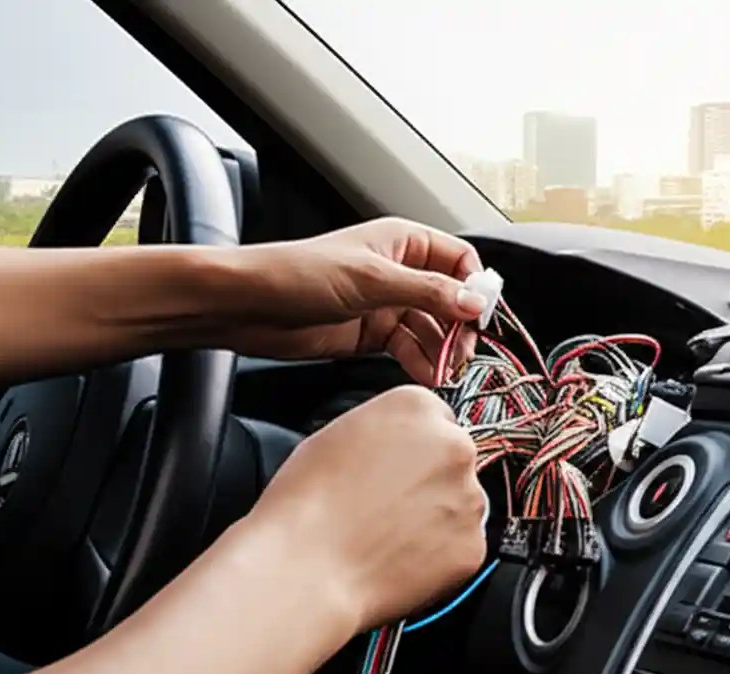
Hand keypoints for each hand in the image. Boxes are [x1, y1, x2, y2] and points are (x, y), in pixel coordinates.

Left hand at [222, 217, 485, 384]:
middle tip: (461, 351)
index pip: (460, 259)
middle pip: (451, 298)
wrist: (250, 306)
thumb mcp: (372, 280)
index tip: (479, 316)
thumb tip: (473, 302)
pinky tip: (426, 374)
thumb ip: (428, 292)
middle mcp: (399, 271)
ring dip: (441, 349)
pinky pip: (410, 348)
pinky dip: (421, 362)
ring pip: (432, 327)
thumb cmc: (299, 274)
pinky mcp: (371, 333)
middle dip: (460, 325)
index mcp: (403, 242)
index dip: (475, 286)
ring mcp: (386, 303)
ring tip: (443, 370)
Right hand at [245, 385, 485, 630]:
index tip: (399, 466)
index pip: (436, 418)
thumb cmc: (306, 504)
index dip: (413, 447)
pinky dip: (441, 555)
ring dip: (439, 516)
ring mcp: (470, 496)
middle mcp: (454, 445)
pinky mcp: (473, 544)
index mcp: (418, 407)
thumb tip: (391, 447)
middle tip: (391, 505)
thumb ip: (381, 430)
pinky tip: (401, 558)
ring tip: (390, 535)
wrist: (306, 569)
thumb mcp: (335, 435)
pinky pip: (463, 545)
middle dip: (430, 480)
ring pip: (462, 503)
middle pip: (454, 459)